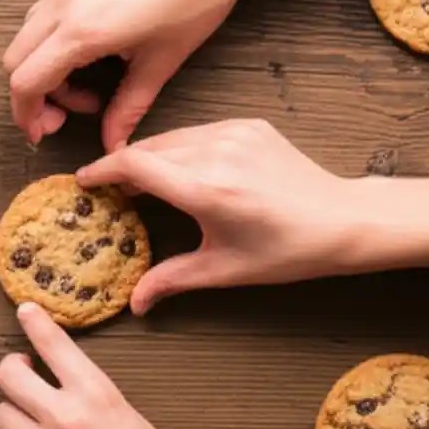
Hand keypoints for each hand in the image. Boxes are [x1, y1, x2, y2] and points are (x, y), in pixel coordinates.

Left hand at [0, 303, 214, 428]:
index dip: (35, 322)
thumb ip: (93, 397)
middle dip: (11, 370)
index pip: (53, 345)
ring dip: (14, 413)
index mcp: (97, 394)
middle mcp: (66, 419)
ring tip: (33, 418)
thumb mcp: (131, 416)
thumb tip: (64, 383)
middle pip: (7, 377)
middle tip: (22, 372)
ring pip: (2, 416)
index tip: (25, 311)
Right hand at [3, 0, 248, 149]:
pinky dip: (54, 34)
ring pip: (28, 32)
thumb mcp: (162, 61)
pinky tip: (91, 41)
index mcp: (84, 31)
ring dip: (45, 63)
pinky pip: (46, 6)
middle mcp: (64, 1)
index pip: (26, 82)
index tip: (42, 131)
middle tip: (67, 113)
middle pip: (16, 60)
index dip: (26, 115)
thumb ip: (128, 107)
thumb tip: (113, 143)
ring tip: (87, 76)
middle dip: (34, 94)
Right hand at [77, 119, 364, 311]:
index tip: (84, 181)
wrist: (344, 220)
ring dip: (150, 156)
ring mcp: (235, 134)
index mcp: (207, 190)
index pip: (136, 165)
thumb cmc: (287, 250)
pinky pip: (198, 131)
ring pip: (172, 137)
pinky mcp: (249, 125)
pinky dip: (180, 148)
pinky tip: (180, 170)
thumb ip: (171, 280)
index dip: (103, 170)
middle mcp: (217, 154)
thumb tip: (134, 303)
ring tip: (141, 182)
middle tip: (109, 189)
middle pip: (148, 149)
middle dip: (123, 167)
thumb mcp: (224, 269)